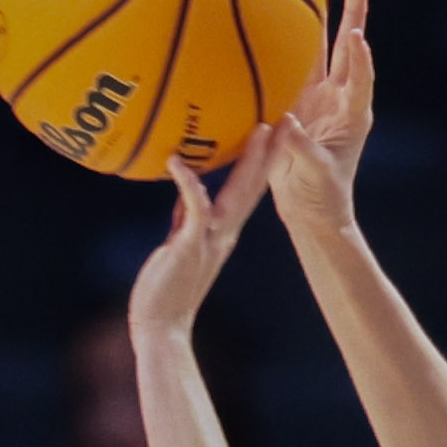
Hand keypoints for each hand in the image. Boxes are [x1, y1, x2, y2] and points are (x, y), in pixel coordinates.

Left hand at [130, 124, 279, 341]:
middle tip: (284, 120)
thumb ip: (186, 220)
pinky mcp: (189, 245)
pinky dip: (188, 183)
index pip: (250, 190)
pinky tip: (178, 161)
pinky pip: (193, 208)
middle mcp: (223, 233)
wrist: (162, 325)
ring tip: (259, 128)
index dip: (263, 162)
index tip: (273, 133)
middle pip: (254, 187)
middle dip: (270, 153)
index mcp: (223, 232)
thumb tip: (187, 193)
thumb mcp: (179, 246)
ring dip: (250, 161)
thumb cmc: (166, 289)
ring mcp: (209, 239)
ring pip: (236, 193)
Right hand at [269, 0, 371, 233]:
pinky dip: (287, 50)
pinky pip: (292, 72)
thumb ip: (302, 147)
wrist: (310, 210)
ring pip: (319, 54)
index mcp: (352, 116)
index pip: (360, 79)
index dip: (360, 57)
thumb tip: (286, 121)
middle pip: (346, 50)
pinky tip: (275, 27)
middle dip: (352, 15)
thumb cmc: (321, 197)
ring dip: (319, 23)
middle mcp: (338, 101)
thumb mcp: (314, 174)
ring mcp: (317, 102)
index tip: (356, 35)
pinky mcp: (296, 108)